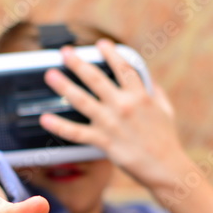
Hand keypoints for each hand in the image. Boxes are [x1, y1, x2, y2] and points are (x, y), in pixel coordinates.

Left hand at [39, 40, 194, 189]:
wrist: (166, 168)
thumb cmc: (166, 140)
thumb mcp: (166, 110)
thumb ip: (156, 92)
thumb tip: (149, 79)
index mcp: (141, 96)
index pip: (124, 68)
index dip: (111, 53)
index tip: (101, 44)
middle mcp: (123, 105)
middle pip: (96, 78)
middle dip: (78, 62)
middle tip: (65, 52)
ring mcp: (111, 123)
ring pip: (82, 100)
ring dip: (64, 86)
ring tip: (50, 74)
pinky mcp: (104, 142)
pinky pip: (77, 132)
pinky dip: (59, 126)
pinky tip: (45, 118)